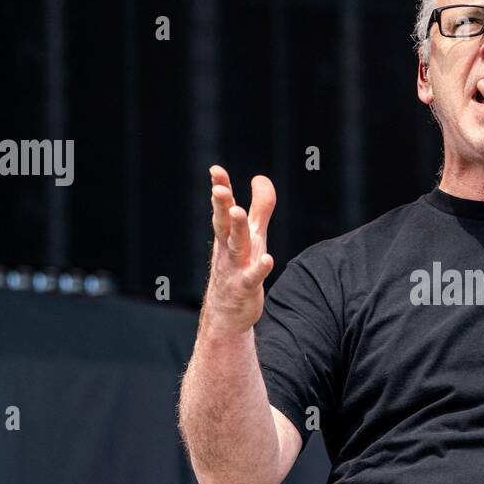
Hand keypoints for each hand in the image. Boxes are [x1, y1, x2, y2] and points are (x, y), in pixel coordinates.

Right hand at [203, 165, 275, 336]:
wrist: (226, 313)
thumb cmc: (238, 268)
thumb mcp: (251, 235)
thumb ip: (259, 207)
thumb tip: (260, 178)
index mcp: (228, 234)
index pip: (223, 208)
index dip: (220, 188)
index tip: (215, 169)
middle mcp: (229, 248)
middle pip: (224, 224)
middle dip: (221, 205)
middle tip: (218, 188)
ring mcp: (235, 268)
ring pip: (236, 246)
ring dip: (236, 229)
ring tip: (237, 210)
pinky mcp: (246, 288)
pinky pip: (252, 277)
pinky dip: (259, 269)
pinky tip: (268, 259)